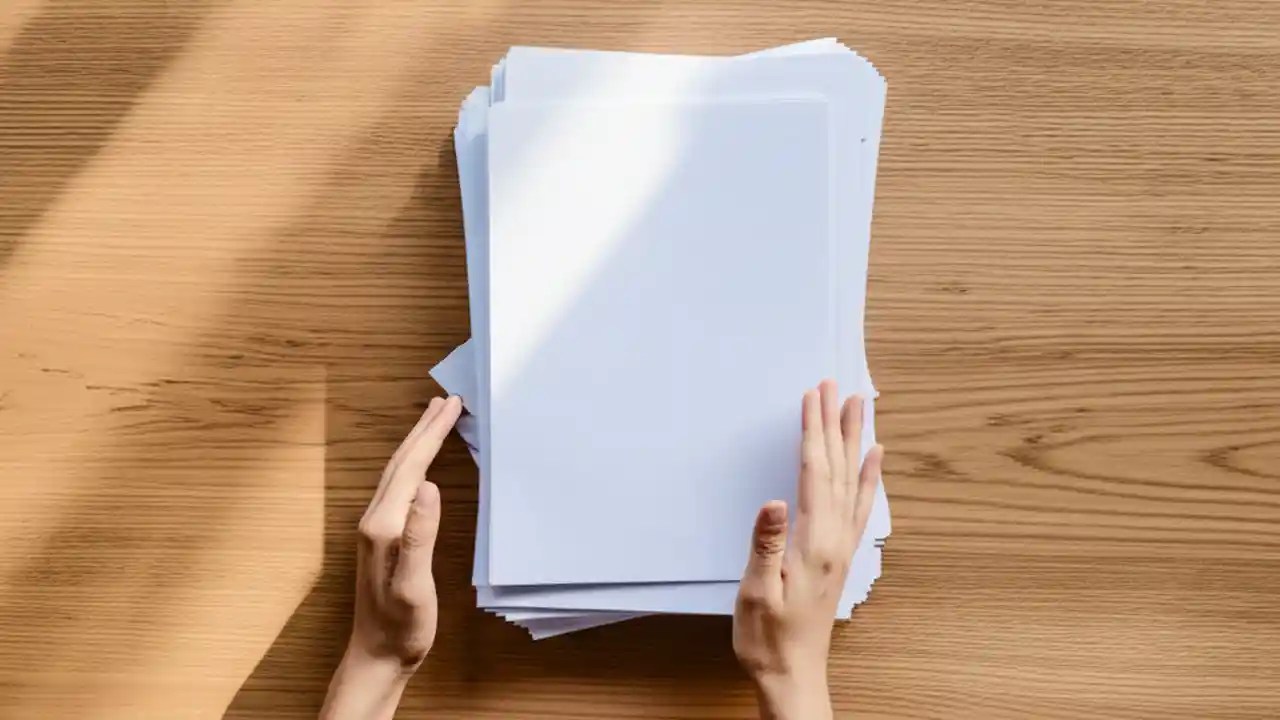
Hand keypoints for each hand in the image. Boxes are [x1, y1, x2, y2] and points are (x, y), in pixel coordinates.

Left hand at [320, 396, 461, 719]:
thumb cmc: (400, 626)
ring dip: (417, 443)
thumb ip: (419, 535)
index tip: (452, 405)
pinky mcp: (383, 538)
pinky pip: (399, 488)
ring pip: (398, 472)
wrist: (376, 655)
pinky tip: (421, 469)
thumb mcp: (413, 584)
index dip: (432, 433)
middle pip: (401, 462)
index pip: (411, 467)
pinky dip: (413, 466)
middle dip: (424, 428)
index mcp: (384, 525)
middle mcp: (375, 520)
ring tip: (434, 421)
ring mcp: (376, 529)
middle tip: (447, 401)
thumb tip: (427, 486)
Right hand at [733, 380, 883, 719]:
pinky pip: (858, 505)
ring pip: (852, 481)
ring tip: (860, 408)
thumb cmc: (768, 638)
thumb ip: (766, 544)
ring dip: (854, 441)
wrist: (793, 675)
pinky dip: (866, 477)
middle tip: (837, 385)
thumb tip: (774, 501)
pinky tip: (871, 461)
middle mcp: (836, 539)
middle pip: (837, 469)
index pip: (814, 473)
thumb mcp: (756, 591)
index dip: (813, 431)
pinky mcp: (839, 556)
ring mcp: (841, 547)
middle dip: (835, 424)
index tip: (813, 395)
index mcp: (814, 542)